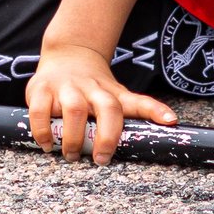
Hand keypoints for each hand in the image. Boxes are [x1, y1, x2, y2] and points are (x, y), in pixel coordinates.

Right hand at [25, 43, 174, 163]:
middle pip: (106, 107)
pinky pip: (40, 111)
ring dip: (74, 137)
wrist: (67, 55)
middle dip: (106, 136)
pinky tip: (47, 144)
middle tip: (101, 159)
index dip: (154, 111)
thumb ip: (141, 110)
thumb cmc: (94, 86)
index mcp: (111, 93)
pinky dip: (43, 130)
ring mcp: (66, 87)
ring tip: (71, 155)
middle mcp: (91, 88)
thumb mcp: (118, 95)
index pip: (135, 102)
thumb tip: (173, 122)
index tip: (171, 121)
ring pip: (74, 109)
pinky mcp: (41, 89)